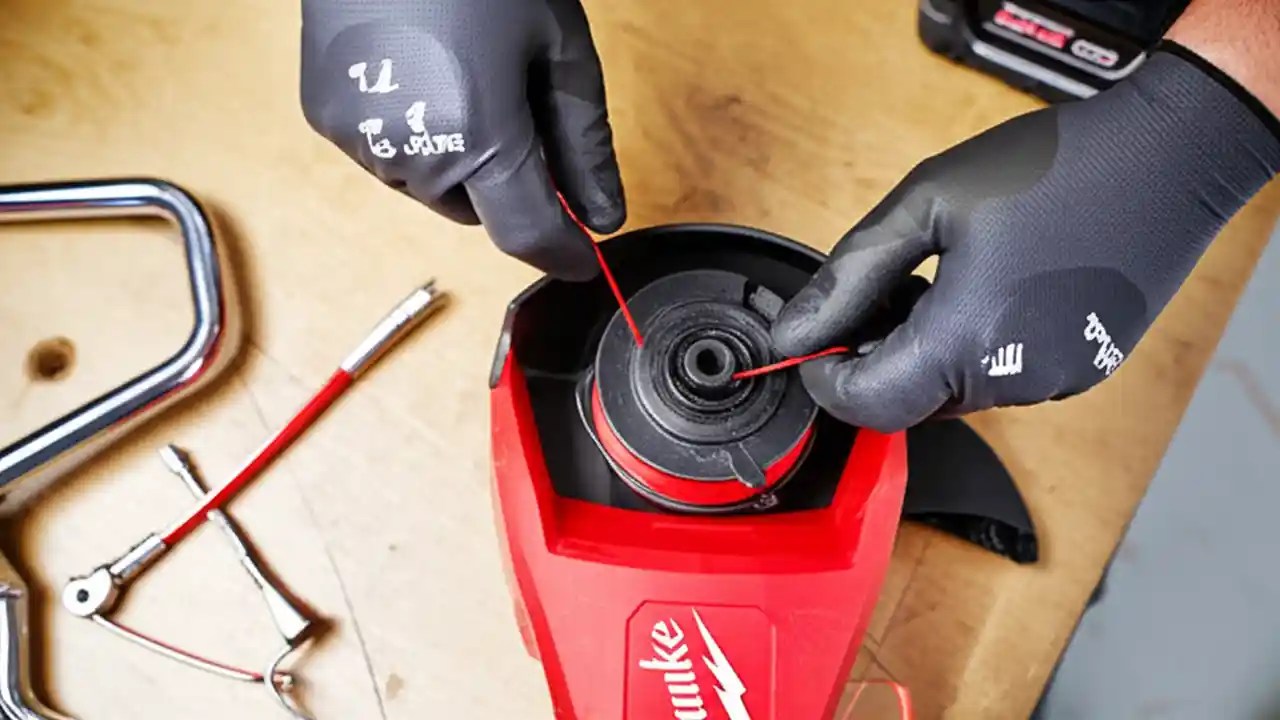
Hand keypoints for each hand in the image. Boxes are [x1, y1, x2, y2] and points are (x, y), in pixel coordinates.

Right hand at [301, 0, 624, 279]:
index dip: (561, 253)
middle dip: (509, 185)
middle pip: (479, 211)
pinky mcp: (324, 116)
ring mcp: (357, 138)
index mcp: (478, 137)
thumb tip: (603, 215)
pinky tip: (420, 74)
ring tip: (464, 78)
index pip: (526, 236)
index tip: (583, 258)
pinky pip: (389, 156)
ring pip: (432, 187)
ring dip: (461, 163)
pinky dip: (416, 138)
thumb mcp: (557, 48)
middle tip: (521, 113)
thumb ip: (584, 143)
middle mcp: (411, 154)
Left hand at [772, 47, 1279, 431]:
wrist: (1167, 157)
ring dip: (922, 354)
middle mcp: (1013, 380)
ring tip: (935, 279)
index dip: (826, 378)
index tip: (813, 339)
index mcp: (966, 343)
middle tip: (877, 292)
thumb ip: (850, 276)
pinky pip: (1001, 379)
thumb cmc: (1051, 169)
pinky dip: (971, 349)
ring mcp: (1054, 382)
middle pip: (908, 404)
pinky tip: (982, 288)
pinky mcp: (1082, 370)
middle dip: (873, 359)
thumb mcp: (926, 204)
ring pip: (954, 394)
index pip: (866, 404)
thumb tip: (793, 333)